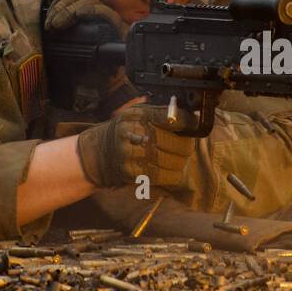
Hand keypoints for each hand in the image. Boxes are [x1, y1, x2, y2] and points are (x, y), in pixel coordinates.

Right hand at [75, 104, 194, 189]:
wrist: (97, 153)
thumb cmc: (124, 131)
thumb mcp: (137, 114)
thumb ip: (162, 113)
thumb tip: (193, 117)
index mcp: (139, 115)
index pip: (173, 117)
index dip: (189, 123)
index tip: (194, 126)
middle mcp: (135, 133)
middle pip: (177, 143)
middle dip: (186, 147)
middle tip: (185, 148)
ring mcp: (133, 154)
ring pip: (174, 162)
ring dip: (180, 163)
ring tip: (176, 160)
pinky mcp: (132, 173)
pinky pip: (164, 177)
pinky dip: (172, 175)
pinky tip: (170, 171)